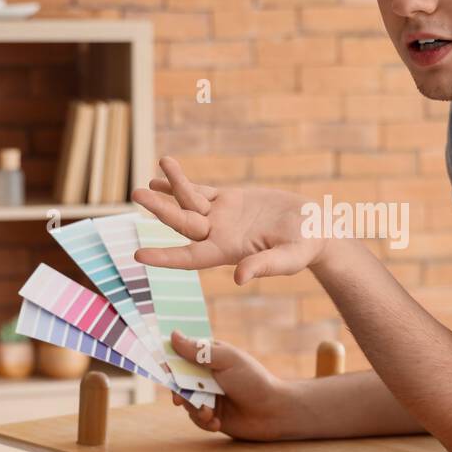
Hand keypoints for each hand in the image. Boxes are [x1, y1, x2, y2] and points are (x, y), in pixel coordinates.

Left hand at [132, 156, 326, 284]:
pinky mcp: (230, 201)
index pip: (188, 257)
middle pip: (182, 222)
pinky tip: (162, 173)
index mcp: (227, 252)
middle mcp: (218, 235)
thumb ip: (264, 266)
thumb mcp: (288, 259)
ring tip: (146, 179)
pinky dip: (181, 183)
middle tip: (136, 194)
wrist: (315, 228)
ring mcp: (222, 217)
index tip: (137, 254)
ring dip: (168, 190)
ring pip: (188, 202)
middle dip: (160, 209)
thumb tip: (238, 278)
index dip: (164, 256)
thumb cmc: (305, 248)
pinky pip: (200, 191)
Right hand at [166, 330, 293, 441]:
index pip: (181, 354)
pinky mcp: (211, 415)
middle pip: (178, 380)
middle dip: (178, 391)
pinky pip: (195, 419)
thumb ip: (198, 351)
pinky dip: (203, 422)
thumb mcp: (227, 360)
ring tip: (210, 413)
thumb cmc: (253, 381)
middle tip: (179, 398)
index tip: (162, 369)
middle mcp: (206, 375)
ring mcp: (208, 395)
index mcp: (209, 357)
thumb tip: (173, 335)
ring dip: (195, 409)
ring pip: (185, 401)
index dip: (169, 361)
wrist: (274, 412)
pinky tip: (217, 422)